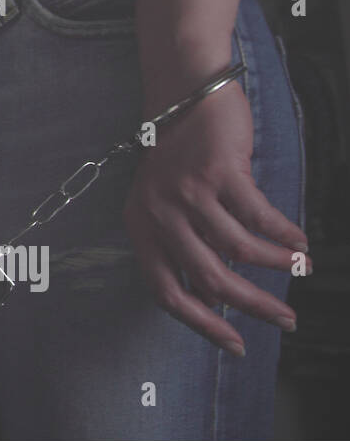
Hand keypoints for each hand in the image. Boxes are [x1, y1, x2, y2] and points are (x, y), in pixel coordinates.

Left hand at [122, 80, 308, 354]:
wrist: (185, 94)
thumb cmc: (180, 155)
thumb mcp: (166, 205)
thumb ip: (181, 247)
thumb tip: (210, 300)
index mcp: (140, 228)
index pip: (166, 291)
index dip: (202, 323)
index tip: (236, 345)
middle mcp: (158, 213)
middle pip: (208, 278)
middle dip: (251, 306)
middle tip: (284, 320)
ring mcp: (186, 192)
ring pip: (238, 249)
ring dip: (275, 265)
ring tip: (298, 267)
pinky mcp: (217, 171)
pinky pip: (258, 216)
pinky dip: (284, 234)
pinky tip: (299, 242)